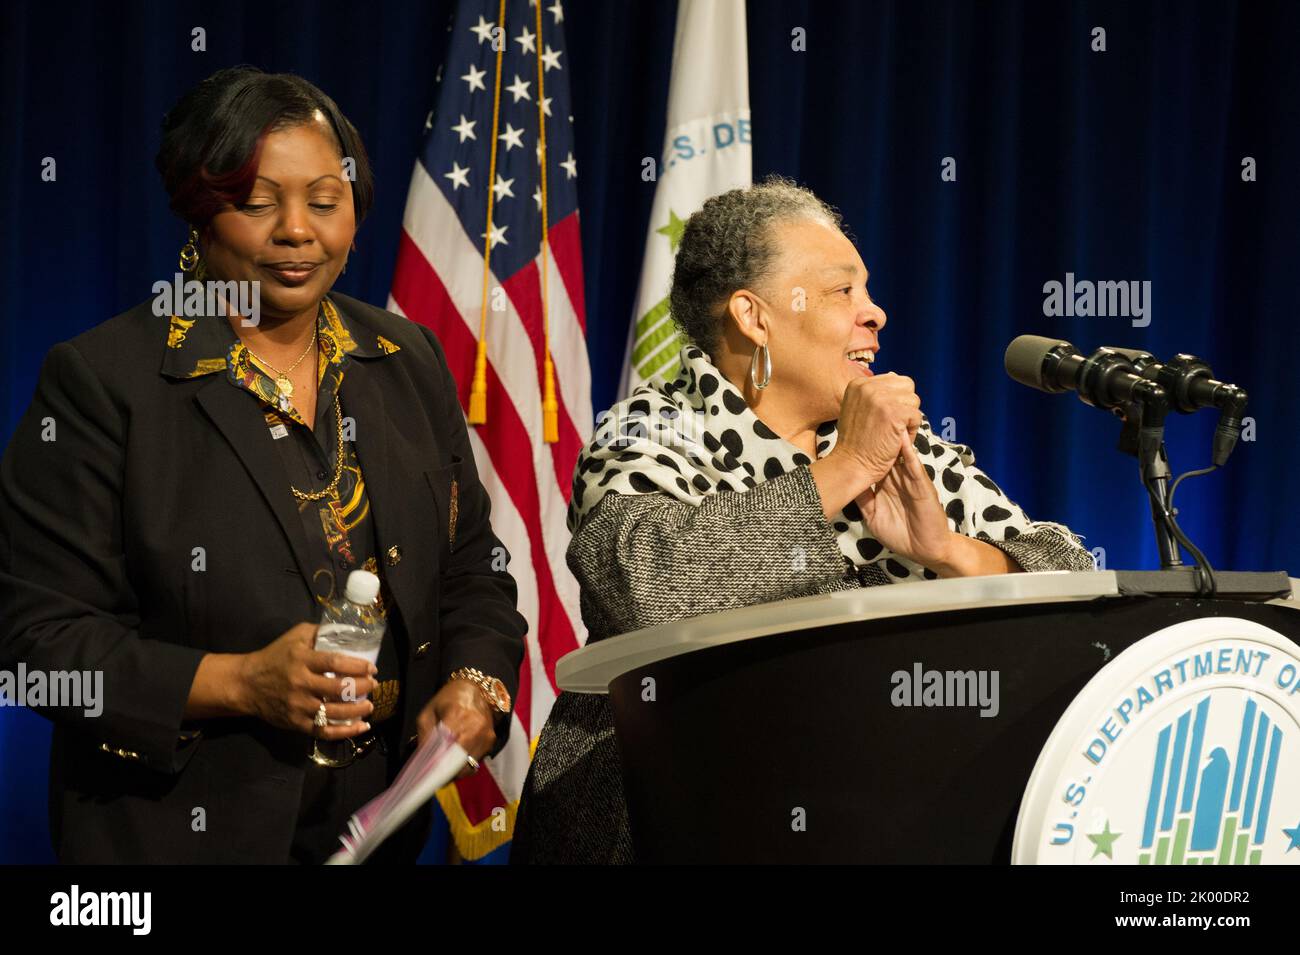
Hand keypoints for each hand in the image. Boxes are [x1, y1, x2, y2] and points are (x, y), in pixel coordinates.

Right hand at [236, 622, 377, 739]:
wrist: (246, 684)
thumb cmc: (275, 656)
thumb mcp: (294, 637)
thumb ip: (319, 632)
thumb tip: (347, 631)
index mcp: (301, 659)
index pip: (335, 662)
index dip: (357, 666)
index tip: (372, 668)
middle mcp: (300, 683)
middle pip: (338, 688)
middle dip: (362, 687)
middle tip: (373, 685)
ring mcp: (298, 706)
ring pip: (333, 712)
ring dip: (357, 711)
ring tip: (370, 705)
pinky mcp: (296, 723)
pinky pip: (323, 731)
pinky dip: (345, 732)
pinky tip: (360, 727)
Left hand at [417, 679, 496, 778]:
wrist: (474, 688)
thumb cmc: (447, 700)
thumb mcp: (428, 713)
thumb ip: (425, 736)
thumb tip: (424, 762)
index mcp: (457, 716)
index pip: (446, 751)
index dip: (437, 767)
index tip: (427, 777)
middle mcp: (475, 727)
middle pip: (459, 762)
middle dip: (445, 774)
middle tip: (433, 778)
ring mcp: (485, 735)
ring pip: (469, 766)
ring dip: (455, 772)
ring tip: (443, 771)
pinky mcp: (491, 740)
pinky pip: (476, 761)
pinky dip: (465, 765)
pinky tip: (455, 761)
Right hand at [830, 372, 923, 487]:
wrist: (851, 464)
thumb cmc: (856, 442)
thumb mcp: (858, 408)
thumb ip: (874, 393)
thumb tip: (895, 375)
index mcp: (858, 383)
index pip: (894, 380)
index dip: (896, 400)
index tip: (884, 418)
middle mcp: (868, 386)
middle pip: (907, 386)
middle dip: (906, 406)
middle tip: (893, 425)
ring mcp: (880, 399)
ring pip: (914, 400)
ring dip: (909, 419)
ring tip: (894, 433)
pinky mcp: (894, 413)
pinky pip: (917, 415)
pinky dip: (912, 431)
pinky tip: (897, 440)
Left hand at [856, 428, 954, 568]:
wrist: (924, 548)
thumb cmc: (900, 533)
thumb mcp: (872, 515)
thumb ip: (861, 499)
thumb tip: (844, 485)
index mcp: (886, 483)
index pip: (874, 460)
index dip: (864, 446)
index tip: (851, 429)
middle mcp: (898, 477)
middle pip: (887, 451)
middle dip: (879, 434)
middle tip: (869, 411)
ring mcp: (911, 480)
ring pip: (901, 454)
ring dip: (895, 436)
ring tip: (887, 415)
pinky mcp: (922, 487)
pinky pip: (915, 468)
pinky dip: (909, 454)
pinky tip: (904, 440)